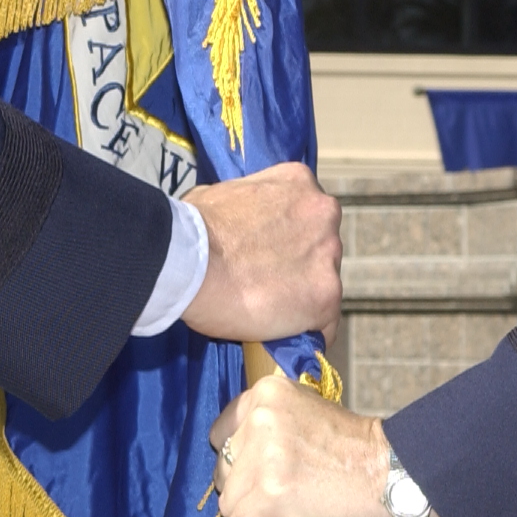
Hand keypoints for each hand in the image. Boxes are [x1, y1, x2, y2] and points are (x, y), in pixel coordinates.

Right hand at [180, 162, 340, 341]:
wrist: (188, 261)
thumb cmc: (193, 228)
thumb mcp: (222, 193)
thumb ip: (248, 206)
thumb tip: (241, 223)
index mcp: (299, 182)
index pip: (306, 216)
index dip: (287, 239)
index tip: (268, 255)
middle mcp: (324, 213)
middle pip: (321, 248)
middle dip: (298, 266)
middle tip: (265, 282)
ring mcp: (329, 256)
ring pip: (324, 285)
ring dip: (300, 299)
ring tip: (265, 311)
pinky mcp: (326, 297)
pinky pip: (323, 323)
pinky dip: (304, 331)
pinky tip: (279, 335)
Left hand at [210, 373, 398, 516]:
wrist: (397, 477)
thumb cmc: (362, 453)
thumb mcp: (311, 414)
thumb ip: (276, 425)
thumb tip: (243, 455)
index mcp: (268, 394)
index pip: (222, 431)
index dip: (237, 461)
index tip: (253, 476)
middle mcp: (260, 421)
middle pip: (223, 470)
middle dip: (243, 492)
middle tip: (272, 504)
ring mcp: (263, 461)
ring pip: (230, 504)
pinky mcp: (270, 499)